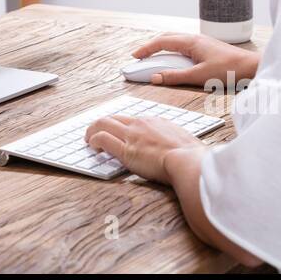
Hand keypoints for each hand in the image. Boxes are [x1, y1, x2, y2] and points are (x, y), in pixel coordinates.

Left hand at [84, 113, 204, 183]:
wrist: (189, 161)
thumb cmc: (192, 156)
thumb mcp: (185, 142)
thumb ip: (175, 143)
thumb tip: (179, 150)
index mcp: (155, 122)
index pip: (131, 120)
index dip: (121, 125)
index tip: (118, 132)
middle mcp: (141, 124)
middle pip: (114, 117)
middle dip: (102, 124)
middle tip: (95, 132)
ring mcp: (132, 136)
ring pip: (104, 124)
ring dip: (93, 130)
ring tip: (89, 139)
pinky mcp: (126, 150)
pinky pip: (103, 139)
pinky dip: (94, 140)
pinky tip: (93, 146)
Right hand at [133, 32, 258, 87]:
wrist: (252, 67)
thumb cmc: (229, 70)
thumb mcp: (199, 76)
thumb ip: (175, 77)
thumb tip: (154, 77)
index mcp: (190, 42)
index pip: (161, 42)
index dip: (146, 49)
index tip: (134, 57)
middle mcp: (194, 38)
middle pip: (166, 38)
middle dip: (151, 47)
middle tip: (140, 58)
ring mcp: (201, 42)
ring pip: (175, 41)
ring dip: (162, 49)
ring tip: (153, 60)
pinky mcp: (206, 48)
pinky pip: (183, 46)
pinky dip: (173, 52)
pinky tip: (173, 61)